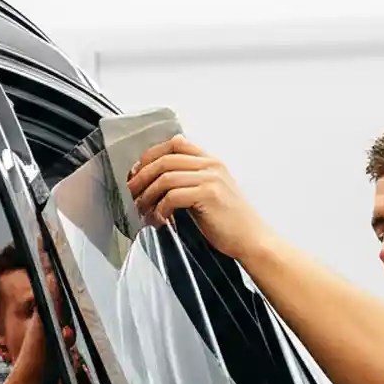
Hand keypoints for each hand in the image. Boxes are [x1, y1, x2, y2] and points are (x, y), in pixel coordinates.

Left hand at [126, 136, 271, 261]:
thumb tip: (158, 180)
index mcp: (211, 161)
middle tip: (132, 191)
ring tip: (142, 209)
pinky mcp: (208, 196)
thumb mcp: (211, 191)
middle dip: (143, 176)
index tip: (137, 171)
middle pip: (166, 159)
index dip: (151, 155)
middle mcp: (211, 165)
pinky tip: (160, 219)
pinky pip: (173, 196)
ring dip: (148, 194)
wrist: (252, 239)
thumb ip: (191, 180)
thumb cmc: (230, 221)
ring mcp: (211, 179)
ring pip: (166, 177)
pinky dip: (161, 208)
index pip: (175, 144)